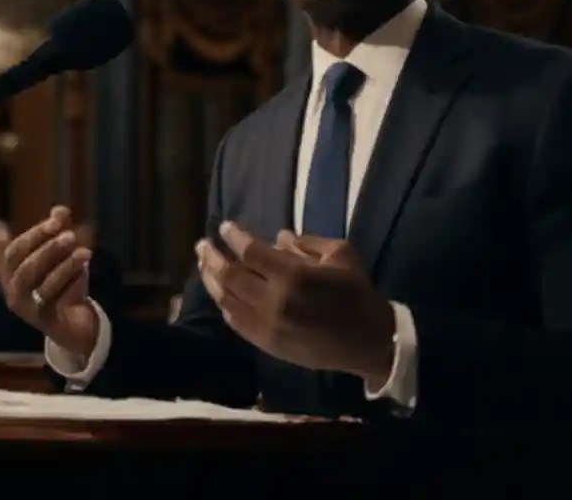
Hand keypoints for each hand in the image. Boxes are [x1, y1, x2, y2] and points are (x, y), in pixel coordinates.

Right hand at [0, 206, 98, 354]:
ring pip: (44, 288)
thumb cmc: (60, 281)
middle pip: (25, 271)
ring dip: (66, 267)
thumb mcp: (60, 253)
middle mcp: (14, 293)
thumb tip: (60, 209)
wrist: (70, 322)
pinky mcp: (48, 323)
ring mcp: (29, 311)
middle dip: (48, 251)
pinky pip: (61, 302)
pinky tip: (85, 273)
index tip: (56, 222)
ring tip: (86, 252)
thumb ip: (58, 230)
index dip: (34, 235)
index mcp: (10, 273)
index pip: (14, 251)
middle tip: (71, 236)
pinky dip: (75, 285)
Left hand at [197, 222, 394, 386]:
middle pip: (231, 276)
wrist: (368, 343)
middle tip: (203, 245)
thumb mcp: (341, 255)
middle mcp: (274, 301)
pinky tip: (221, 294)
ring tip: (204, 264)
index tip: (226, 227)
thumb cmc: (357, 293)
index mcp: (294, 276)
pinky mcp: (267, 344)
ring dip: (211, 280)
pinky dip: (225, 305)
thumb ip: (307, 243)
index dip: (235, 237)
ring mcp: (267, 326)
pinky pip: (235, 322)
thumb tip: (277, 237)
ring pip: (227, 300)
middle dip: (213, 257)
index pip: (251, 252)